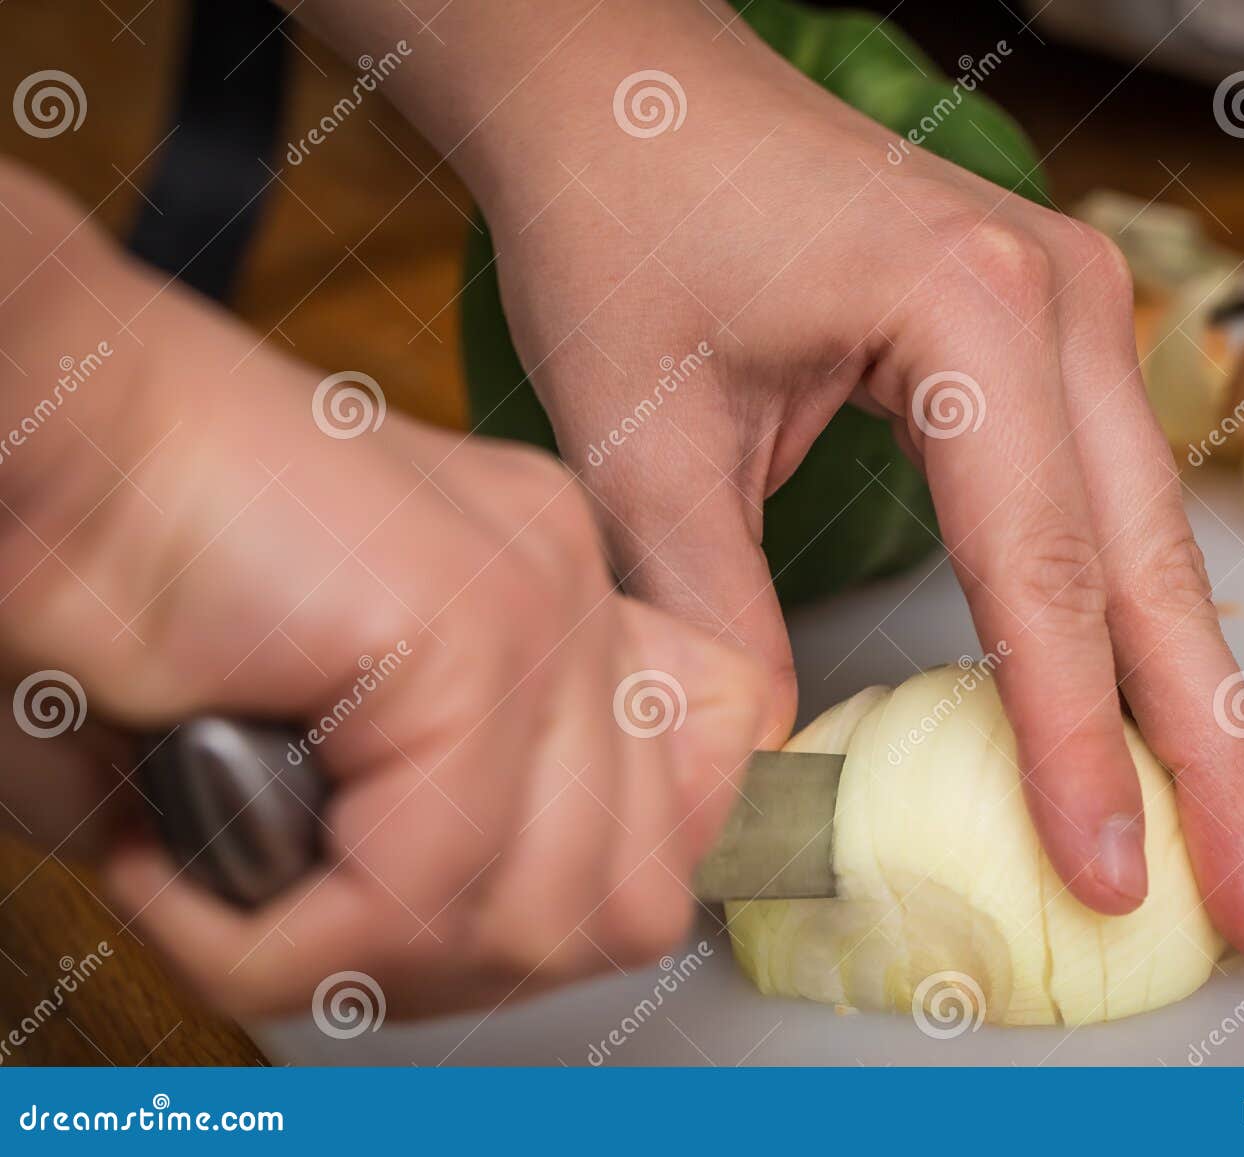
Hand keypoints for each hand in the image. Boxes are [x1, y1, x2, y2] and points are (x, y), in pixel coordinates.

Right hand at [0, 162, 767, 1015]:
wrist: (37, 444)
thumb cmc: (131, 583)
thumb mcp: (322, 735)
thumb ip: (446, 825)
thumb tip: (495, 944)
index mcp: (556, 598)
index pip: (702, 796)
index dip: (580, 902)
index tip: (445, 921)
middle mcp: (569, 587)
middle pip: (636, 897)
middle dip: (463, 969)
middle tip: (320, 932)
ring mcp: (538, 596)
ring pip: (540, 917)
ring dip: (363, 962)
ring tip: (242, 893)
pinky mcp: (470, 622)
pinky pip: (421, 887)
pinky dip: (282, 938)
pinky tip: (182, 865)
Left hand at [455, 4, 1243, 952]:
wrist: (626, 91)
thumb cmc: (626, 230)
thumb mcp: (648, 443)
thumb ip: (717, 618)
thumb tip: (773, 777)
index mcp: (971, 309)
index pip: (1039, 571)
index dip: (1077, 744)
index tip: (1110, 873)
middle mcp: (1059, 298)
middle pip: (1153, 563)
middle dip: (1211, 747)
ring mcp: (1072, 305)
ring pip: (1154, 536)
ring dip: (1197, 694)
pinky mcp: (1049, 328)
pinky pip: (1111, 495)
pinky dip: (1137, 616)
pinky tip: (1163, 709)